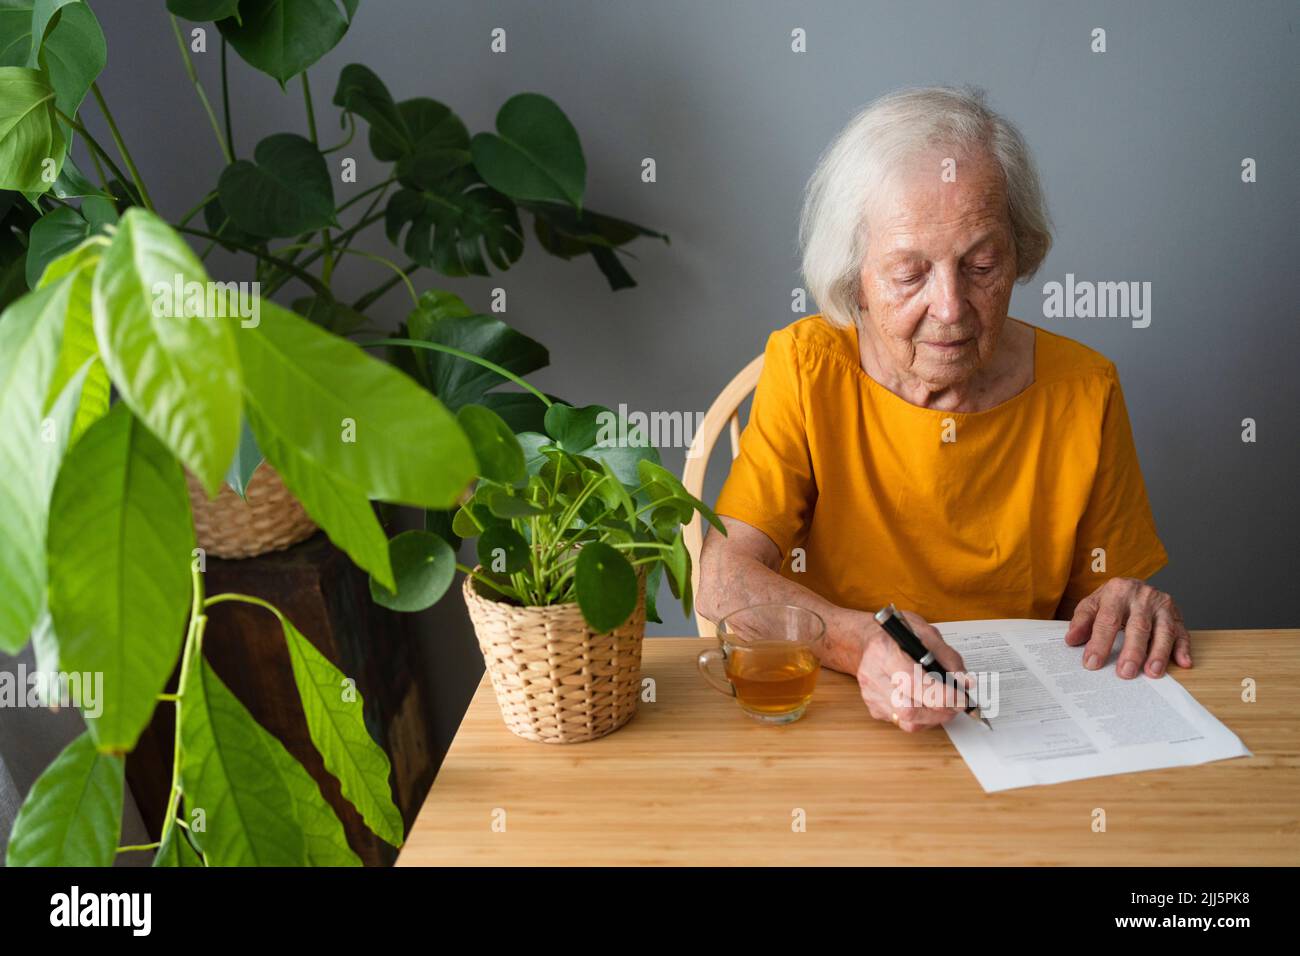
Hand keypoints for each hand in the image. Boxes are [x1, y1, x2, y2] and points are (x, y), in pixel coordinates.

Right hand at [856, 609, 971, 731]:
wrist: (867, 639)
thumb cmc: (895, 635)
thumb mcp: (925, 633)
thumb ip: (947, 657)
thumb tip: (964, 683)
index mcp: (884, 652)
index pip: (913, 682)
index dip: (942, 695)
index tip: (961, 697)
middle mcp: (873, 676)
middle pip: (908, 710)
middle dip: (940, 712)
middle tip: (957, 704)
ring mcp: (871, 694)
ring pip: (907, 722)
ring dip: (933, 718)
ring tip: (944, 704)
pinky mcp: (874, 708)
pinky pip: (903, 723)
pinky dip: (921, 718)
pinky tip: (926, 703)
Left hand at [1064, 577, 1191, 677]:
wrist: (1133, 585)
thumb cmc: (1111, 600)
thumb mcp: (1092, 604)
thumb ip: (1082, 621)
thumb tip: (1071, 640)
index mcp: (1118, 591)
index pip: (1108, 620)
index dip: (1099, 643)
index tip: (1092, 663)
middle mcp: (1142, 596)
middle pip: (1138, 626)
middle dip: (1132, 651)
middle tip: (1125, 672)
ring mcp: (1162, 605)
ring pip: (1164, 631)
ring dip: (1159, 653)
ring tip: (1152, 672)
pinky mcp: (1177, 615)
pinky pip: (1182, 632)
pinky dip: (1183, 648)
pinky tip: (1182, 663)